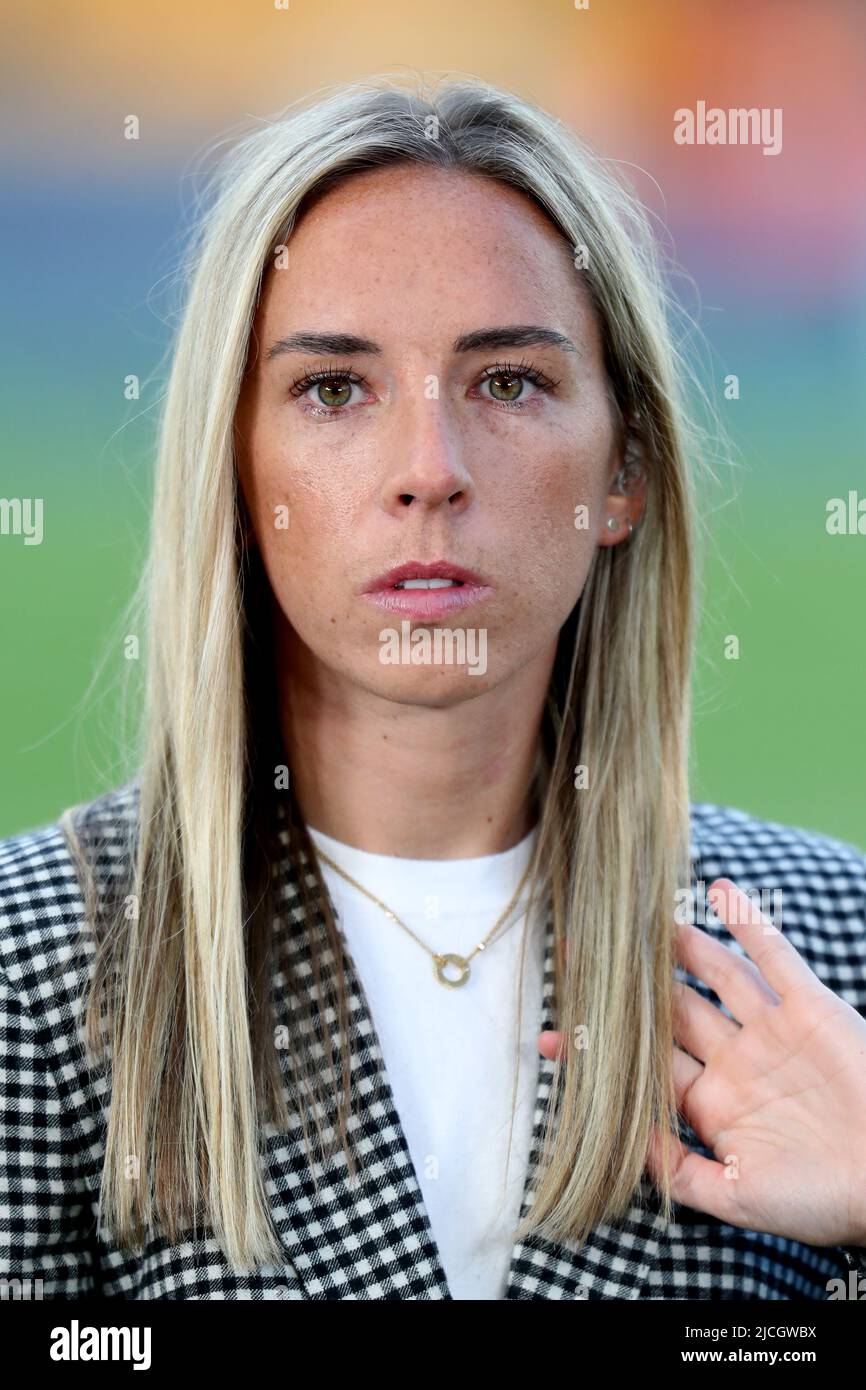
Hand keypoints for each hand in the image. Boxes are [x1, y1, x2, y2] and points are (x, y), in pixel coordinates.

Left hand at [538, 878, 865, 1247]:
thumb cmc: (819, 1200)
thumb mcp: (734, 1195)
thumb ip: (675, 1169)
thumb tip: (619, 1140)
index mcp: (711, 1104)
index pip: (643, 1067)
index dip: (601, 1052)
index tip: (550, 1037)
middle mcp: (735, 1060)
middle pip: (670, 1012)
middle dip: (625, 991)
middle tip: (575, 956)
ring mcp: (771, 1031)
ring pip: (714, 974)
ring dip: (678, 945)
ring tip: (637, 917)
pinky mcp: (811, 1009)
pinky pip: (774, 956)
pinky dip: (748, 922)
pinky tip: (717, 890)